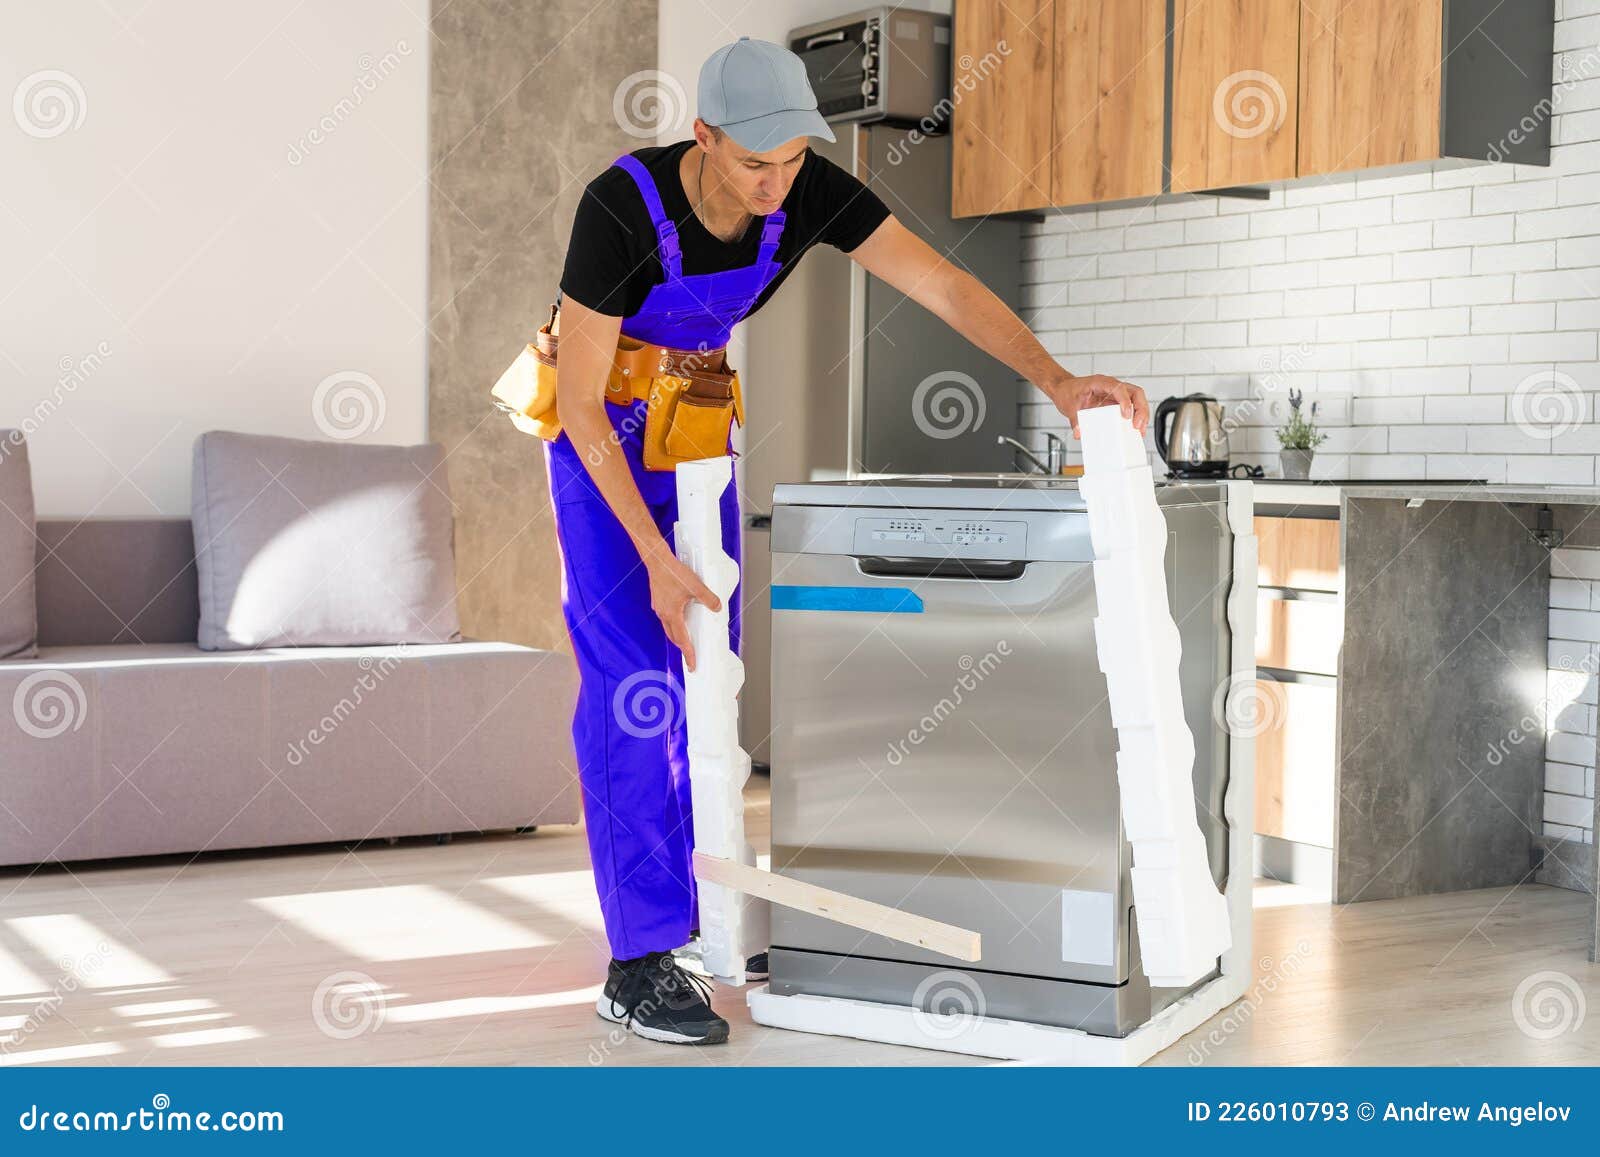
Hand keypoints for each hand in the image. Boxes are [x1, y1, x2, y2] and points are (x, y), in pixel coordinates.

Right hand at [643, 542, 720, 672]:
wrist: (657, 560)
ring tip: (686, 638)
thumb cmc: (672, 572)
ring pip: (668, 627)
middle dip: (682, 647)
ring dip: (677, 635)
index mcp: (673, 615)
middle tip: (690, 654)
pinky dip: (673, 622)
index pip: (683, 641)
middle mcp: (664, 614)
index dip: (689, 654)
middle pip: (674, 637)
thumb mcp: (696, 586)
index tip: (691, 664)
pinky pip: (666, 617)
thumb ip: (708, 599)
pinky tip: (679, 616)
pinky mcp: (658, 600)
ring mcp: (659, 607)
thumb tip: (717, 607)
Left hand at [1041, 372, 1149, 438]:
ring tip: (1140, 430)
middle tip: (1137, 425)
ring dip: (1141, 414)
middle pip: (1135, 392)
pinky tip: (1135, 429)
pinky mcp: (1116, 402)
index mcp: (1100, 382)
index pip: (1118, 388)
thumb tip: (1079, 432)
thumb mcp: (1069, 406)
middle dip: (1140, 409)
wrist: (1064, 389)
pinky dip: (1136, 417)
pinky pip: (1131, 407)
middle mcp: (1111, 386)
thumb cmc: (1068, 391)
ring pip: (1136, 399)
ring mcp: (1116, 394)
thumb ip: (1074, 420)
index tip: (1126, 415)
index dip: (1125, 401)